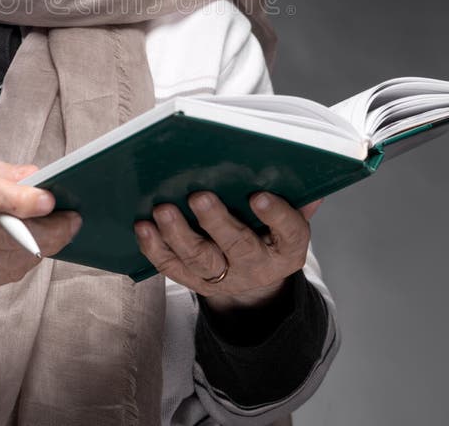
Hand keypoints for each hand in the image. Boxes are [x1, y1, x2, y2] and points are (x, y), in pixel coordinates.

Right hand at [0, 161, 80, 324]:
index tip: (50, 199)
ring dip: (44, 245)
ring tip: (60, 229)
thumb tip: (35, 177)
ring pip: (12, 258)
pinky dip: (25, 259)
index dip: (22, 199)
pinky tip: (34, 245)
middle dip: (50, 229)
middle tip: (73, 219)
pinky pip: (5, 273)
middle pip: (8, 235)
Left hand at [134, 192, 321, 310]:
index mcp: (287, 249)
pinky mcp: (194, 281)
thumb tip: (304, 167)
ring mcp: (223, 278)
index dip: (277, 215)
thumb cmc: (270, 233)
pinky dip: (155, 248)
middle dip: (217, 222)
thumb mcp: (289, 219)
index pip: (289, 232)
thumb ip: (296, 197)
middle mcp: (256, 266)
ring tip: (163, 209)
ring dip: (178, 234)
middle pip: (238, 247)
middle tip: (199, 196)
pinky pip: (172, 268)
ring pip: (200, 260)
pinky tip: (143, 226)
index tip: (260, 196)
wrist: (255, 281)